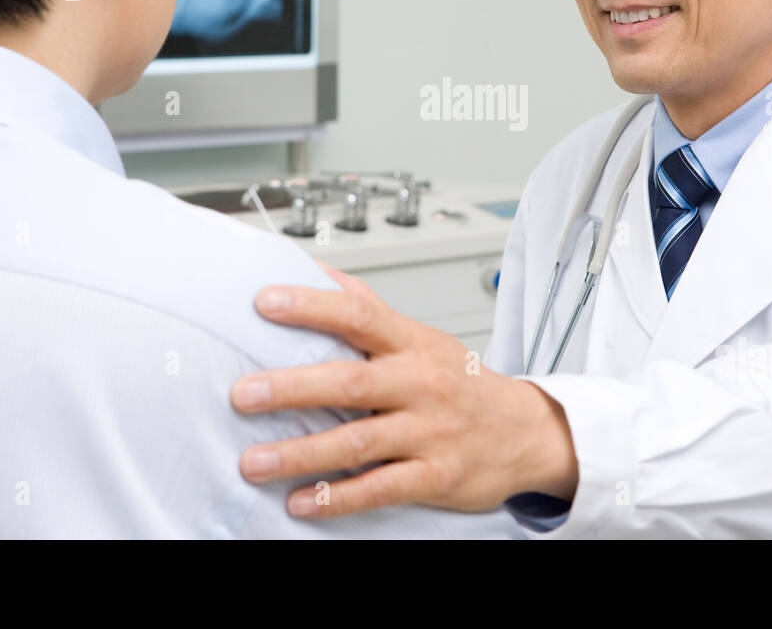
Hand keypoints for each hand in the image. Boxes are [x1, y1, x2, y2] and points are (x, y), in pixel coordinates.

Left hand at [230, 263, 578, 518]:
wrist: (526, 433)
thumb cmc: (463, 383)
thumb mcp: (422, 338)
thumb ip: (369, 309)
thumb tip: (318, 272)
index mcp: (413, 344)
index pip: (359, 316)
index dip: (311, 307)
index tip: (264, 303)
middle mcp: (421, 384)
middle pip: (351, 382)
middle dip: (293, 388)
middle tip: (244, 394)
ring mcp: (430, 432)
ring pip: (359, 442)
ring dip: (301, 452)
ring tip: (254, 461)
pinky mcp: (435, 476)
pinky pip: (380, 488)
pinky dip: (337, 497)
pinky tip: (300, 500)